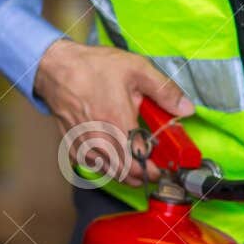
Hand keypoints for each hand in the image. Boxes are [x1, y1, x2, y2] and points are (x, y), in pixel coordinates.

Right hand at [34, 39, 193, 186]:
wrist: (57, 68)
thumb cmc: (94, 67)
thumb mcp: (137, 69)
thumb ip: (164, 90)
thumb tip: (186, 108)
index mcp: (118, 122)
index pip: (141, 160)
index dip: (154, 169)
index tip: (162, 169)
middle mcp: (100, 138)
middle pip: (125, 174)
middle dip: (142, 176)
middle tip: (152, 169)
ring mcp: (84, 144)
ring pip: (108, 173)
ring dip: (125, 174)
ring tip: (135, 165)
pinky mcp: (72, 145)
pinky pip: (91, 166)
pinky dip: (104, 167)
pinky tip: (111, 156)